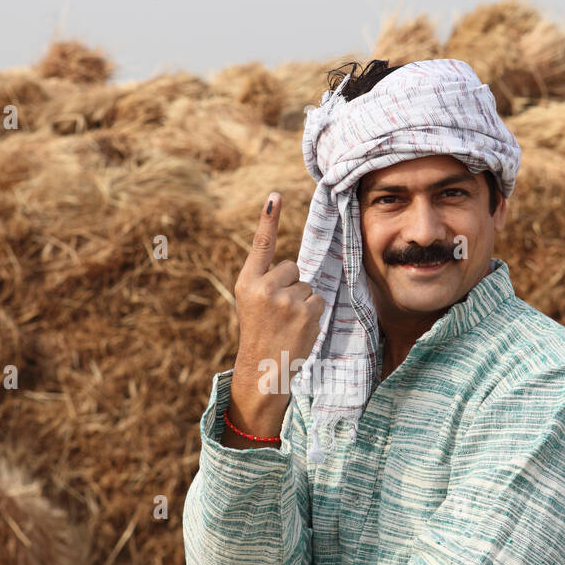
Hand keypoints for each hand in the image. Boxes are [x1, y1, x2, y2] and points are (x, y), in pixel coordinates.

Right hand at [226, 192, 323, 444]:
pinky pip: (317, 299)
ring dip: (302, 302)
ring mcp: (286, 299)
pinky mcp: (305, 311)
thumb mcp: (252, 302)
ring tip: (287, 323)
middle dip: (290, 286)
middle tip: (278, 312)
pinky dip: (313, 313)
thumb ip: (267, 280)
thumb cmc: (260, 333)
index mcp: (247, 282)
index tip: (274, 195)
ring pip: (307, 285)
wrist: (263, 369)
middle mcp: (264, 287)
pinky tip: (299, 327)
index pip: (262, 245)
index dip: (268, 219)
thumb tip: (294, 266)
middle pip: (292, 267)